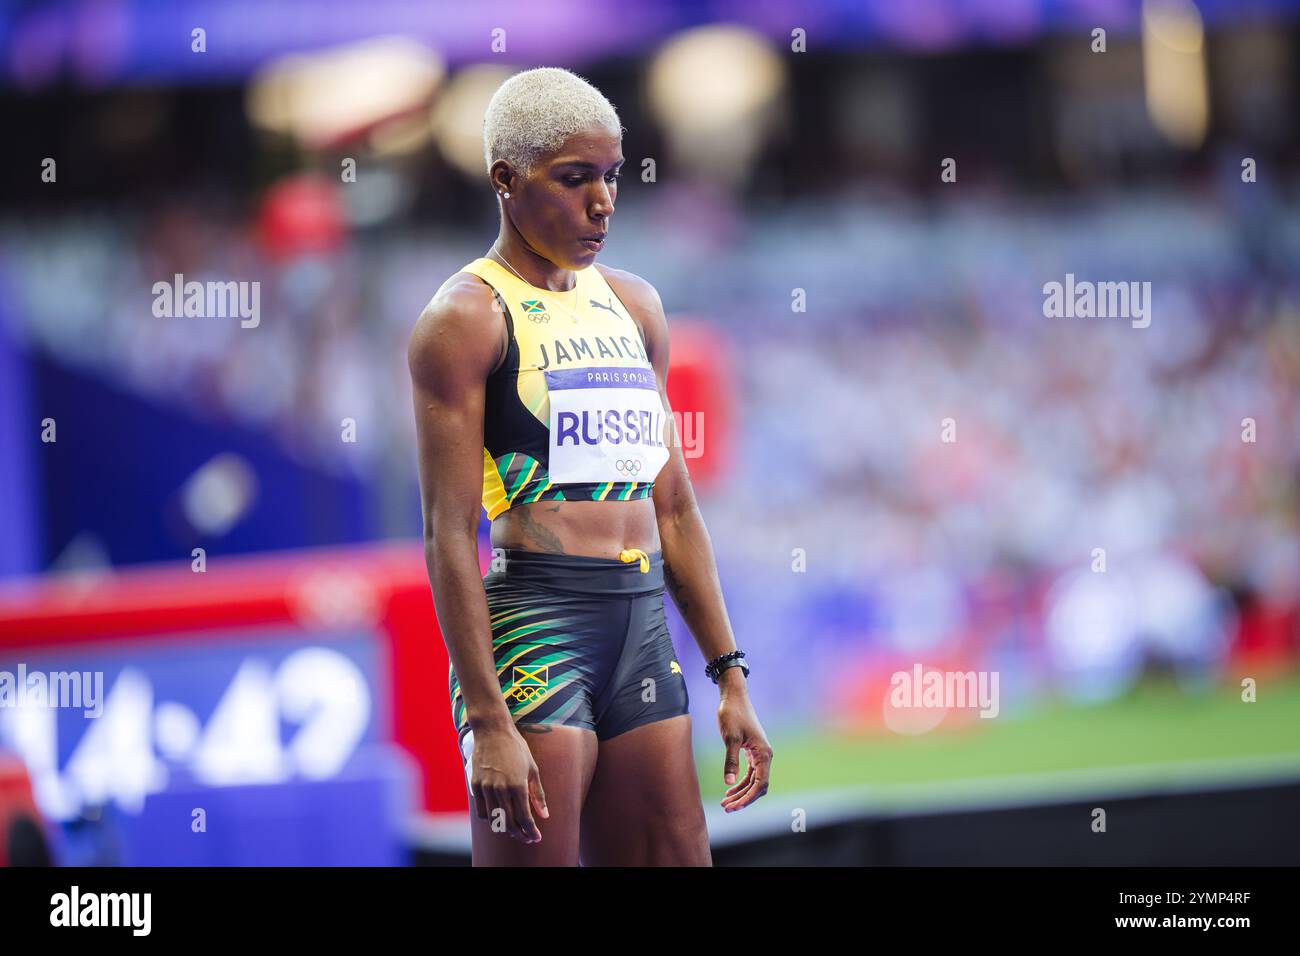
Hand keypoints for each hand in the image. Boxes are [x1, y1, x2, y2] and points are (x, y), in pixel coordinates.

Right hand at [468, 724, 549, 842]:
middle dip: (520, 834)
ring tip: (514, 829)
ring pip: (494, 819)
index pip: (525, 818)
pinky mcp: (475, 784)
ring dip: (504, 828)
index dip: (531, 831)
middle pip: (509, 823)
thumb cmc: (516, 748)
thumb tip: (544, 815)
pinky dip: (490, 817)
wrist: (493, 731)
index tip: (536, 837)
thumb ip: (538, 794)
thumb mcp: (533, 769)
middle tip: (527, 838)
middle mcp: (500, 789)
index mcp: (517, 785)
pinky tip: (498, 816)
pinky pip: (481, 810)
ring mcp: (486, 787)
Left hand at [717, 687, 771, 811]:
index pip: (760, 784)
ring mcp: (759, 754)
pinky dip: (740, 783)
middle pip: (757, 786)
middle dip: (743, 798)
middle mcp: (765, 756)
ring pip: (752, 781)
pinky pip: (749, 773)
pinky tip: (729, 790)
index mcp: (764, 754)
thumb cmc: (733, 714)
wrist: (734, 697)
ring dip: (740, 793)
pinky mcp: (751, 752)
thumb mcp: (730, 738)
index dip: (748, 798)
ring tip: (725, 803)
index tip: (734, 806)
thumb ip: (730, 760)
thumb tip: (728, 782)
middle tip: (726, 808)